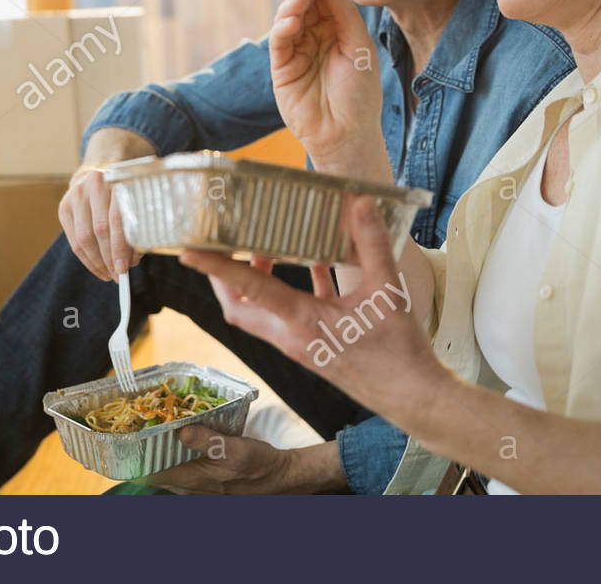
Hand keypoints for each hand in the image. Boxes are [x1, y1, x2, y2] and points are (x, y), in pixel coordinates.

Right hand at [59, 129, 153, 279]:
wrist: (101, 169)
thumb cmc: (125, 192)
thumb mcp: (136, 202)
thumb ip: (136, 228)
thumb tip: (131, 260)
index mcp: (116, 180)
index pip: (117, 220)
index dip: (120, 248)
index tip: (124, 268)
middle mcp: (94, 184)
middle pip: (99, 230)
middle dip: (109, 258)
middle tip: (118, 275)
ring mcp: (76, 194)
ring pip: (83, 237)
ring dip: (97, 262)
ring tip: (109, 274)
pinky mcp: (64, 206)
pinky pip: (73, 240)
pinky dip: (86, 259)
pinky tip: (97, 267)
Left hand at [146, 426, 343, 493]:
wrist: (280, 478)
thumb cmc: (258, 465)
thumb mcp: (235, 449)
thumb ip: (207, 440)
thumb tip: (180, 430)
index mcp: (193, 480)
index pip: (150, 474)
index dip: (132, 461)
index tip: (117, 443)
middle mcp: (190, 486)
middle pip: (154, 472)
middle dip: (140, 455)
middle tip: (129, 430)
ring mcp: (198, 486)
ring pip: (167, 471)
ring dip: (155, 455)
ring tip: (146, 431)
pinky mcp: (206, 480)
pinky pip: (180, 469)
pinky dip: (172, 455)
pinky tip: (175, 438)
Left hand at [178, 197, 448, 432]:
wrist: (412, 398)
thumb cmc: (399, 351)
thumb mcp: (387, 291)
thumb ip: (371, 244)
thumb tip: (360, 202)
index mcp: (302, 322)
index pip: (248, 289)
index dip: (216, 266)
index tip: (188, 251)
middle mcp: (291, 337)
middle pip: (238, 307)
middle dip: (223, 277)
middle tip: (224, 245)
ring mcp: (300, 345)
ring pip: (260, 313)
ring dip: (255, 283)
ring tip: (267, 250)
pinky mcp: (314, 348)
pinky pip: (290, 317)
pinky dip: (293, 290)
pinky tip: (313, 266)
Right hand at [270, 0, 385, 179]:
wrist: (347, 133)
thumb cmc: (360, 94)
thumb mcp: (358, 45)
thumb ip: (343, 12)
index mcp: (337, 30)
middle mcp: (316, 38)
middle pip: (304, 3)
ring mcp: (297, 53)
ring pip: (288, 19)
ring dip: (292, 4)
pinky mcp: (282, 69)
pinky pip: (279, 41)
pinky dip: (283, 26)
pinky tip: (292, 20)